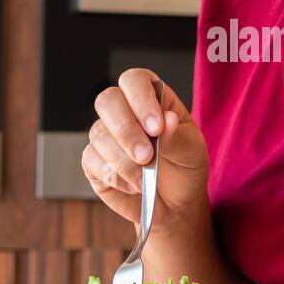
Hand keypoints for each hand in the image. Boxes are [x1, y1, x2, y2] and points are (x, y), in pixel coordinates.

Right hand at [81, 68, 209, 233]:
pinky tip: (133, 185)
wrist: (176, 203)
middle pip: (107, 101)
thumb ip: (176, 136)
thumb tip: (166, 120)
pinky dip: (115, 177)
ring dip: (124, 161)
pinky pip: (92, 162)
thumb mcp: (191, 151)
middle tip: (146, 157)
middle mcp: (124, 110)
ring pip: (99, 135)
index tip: (156, 127)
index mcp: (150, 97)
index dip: (141, 99)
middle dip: (126, 131)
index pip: (134, 80)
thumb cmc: (185, 167)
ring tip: (145, 178)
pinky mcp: (93, 161)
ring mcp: (105, 134)